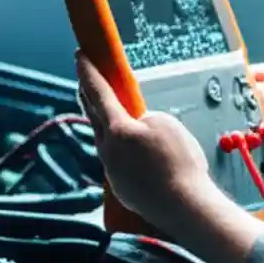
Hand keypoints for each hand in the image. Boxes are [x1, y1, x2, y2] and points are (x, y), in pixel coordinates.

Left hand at [75, 52, 213, 223]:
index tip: (79, 56)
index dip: (88, 72)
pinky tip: (140, 155)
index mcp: (116, 130)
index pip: (98, 93)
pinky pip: (119, 162)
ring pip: (105, 141)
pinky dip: (124, 151)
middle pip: (93, 116)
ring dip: (107, 125)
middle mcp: (107, 150)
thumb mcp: (165, 124)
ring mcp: (113, 172)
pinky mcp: (122, 189)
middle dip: (89, 96)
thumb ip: (145, 118)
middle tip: (86, 81)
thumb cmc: (178, 162)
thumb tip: (137, 127)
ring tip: (115, 116)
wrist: (184, 206)